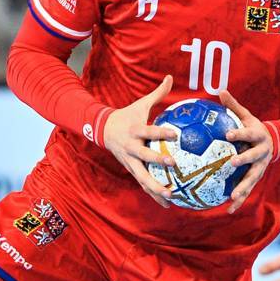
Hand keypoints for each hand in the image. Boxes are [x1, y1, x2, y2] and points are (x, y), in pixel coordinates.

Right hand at [103, 75, 177, 207]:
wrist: (102, 130)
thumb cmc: (128, 116)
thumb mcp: (141, 104)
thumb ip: (158, 93)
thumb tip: (172, 77)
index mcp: (135, 131)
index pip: (149, 131)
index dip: (162, 133)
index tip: (176, 134)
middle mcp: (131, 148)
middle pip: (144, 157)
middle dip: (158, 161)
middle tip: (174, 165)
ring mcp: (129, 161)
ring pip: (142, 177)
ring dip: (156, 187)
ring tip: (172, 196)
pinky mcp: (131, 170)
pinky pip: (143, 184)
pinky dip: (154, 194)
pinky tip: (169, 203)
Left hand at [219, 89, 272, 213]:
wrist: (274, 143)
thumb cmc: (253, 128)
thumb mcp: (246, 116)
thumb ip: (233, 106)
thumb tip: (220, 91)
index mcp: (258, 136)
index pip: (247, 134)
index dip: (238, 134)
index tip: (227, 134)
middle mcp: (261, 153)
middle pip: (253, 157)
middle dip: (244, 160)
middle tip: (231, 163)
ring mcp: (260, 167)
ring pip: (252, 178)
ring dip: (243, 188)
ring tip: (232, 197)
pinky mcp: (256, 178)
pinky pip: (247, 189)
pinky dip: (239, 200)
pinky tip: (228, 209)